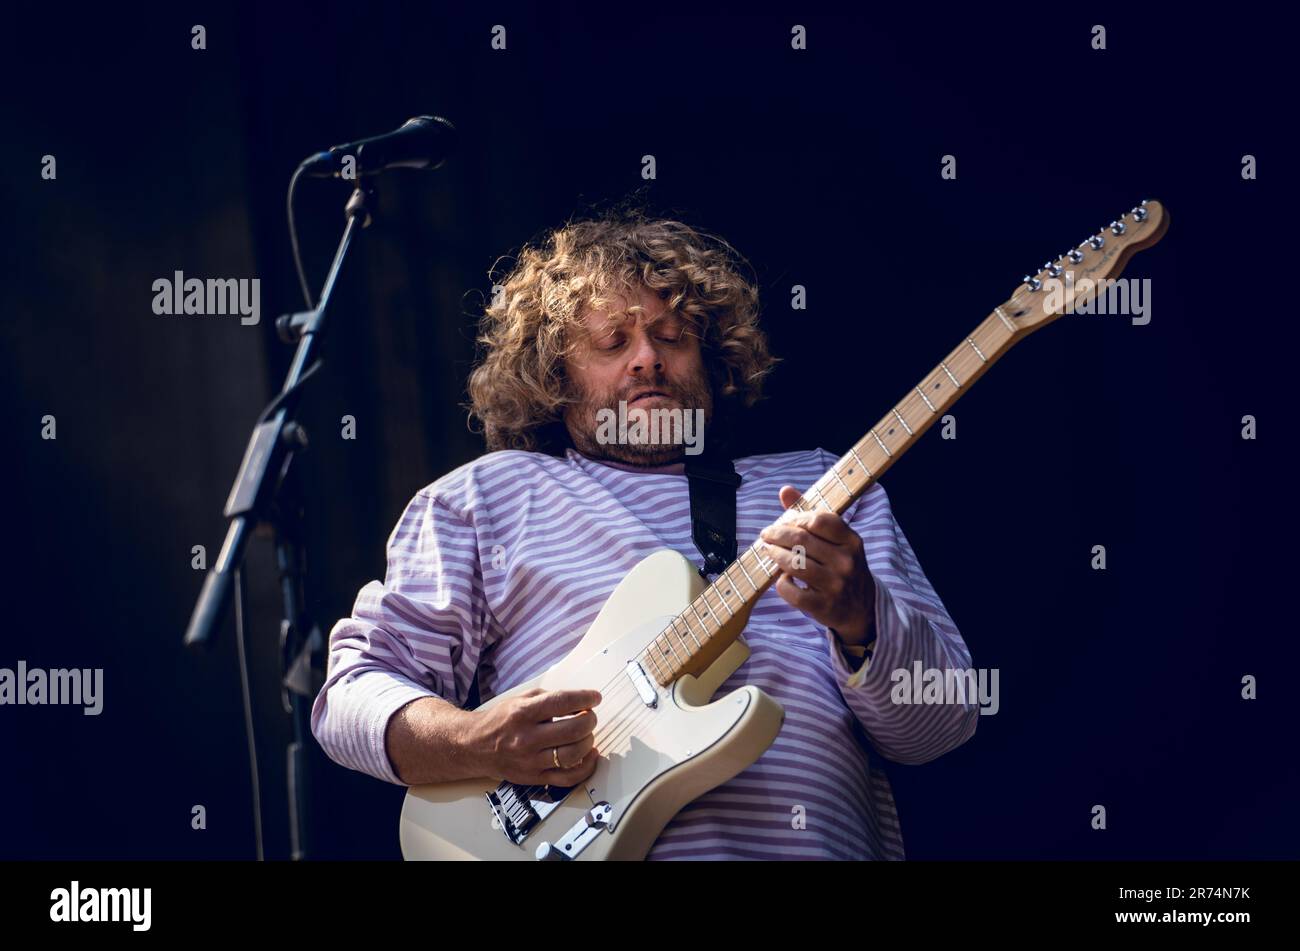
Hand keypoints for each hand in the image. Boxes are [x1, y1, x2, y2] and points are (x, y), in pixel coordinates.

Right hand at [466, 687, 602, 785]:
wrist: (474, 746)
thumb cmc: (500, 721)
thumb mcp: (519, 699)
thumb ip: (548, 698)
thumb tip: (579, 703)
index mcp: (522, 714)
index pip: (561, 702)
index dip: (584, 698)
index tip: (595, 697)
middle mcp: (527, 738)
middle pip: (572, 730)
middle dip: (589, 720)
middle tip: (590, 716)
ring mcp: (531, 761)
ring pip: (573, 755)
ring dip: (589, 742)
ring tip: (587, 734)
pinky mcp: (535, 778)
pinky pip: (567, 778)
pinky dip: (586, 767)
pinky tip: (590, 755)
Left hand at [759, 485, 875, 645]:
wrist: (863, 609)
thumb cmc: (843, 568)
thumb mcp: (838, 542)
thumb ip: (812, 515)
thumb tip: (785, 490)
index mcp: (851, 541)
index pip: (819, 520)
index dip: (796, 518)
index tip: (785, 522)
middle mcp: (845, 562)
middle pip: (801, 540)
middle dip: (777, 534)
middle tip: (766, 534)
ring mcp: (835, 585)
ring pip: (794, 564)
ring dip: (775, 555)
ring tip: (769, 551)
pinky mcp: (823, 606)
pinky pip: (792, 591)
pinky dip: (782, 583)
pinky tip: (783, 578)